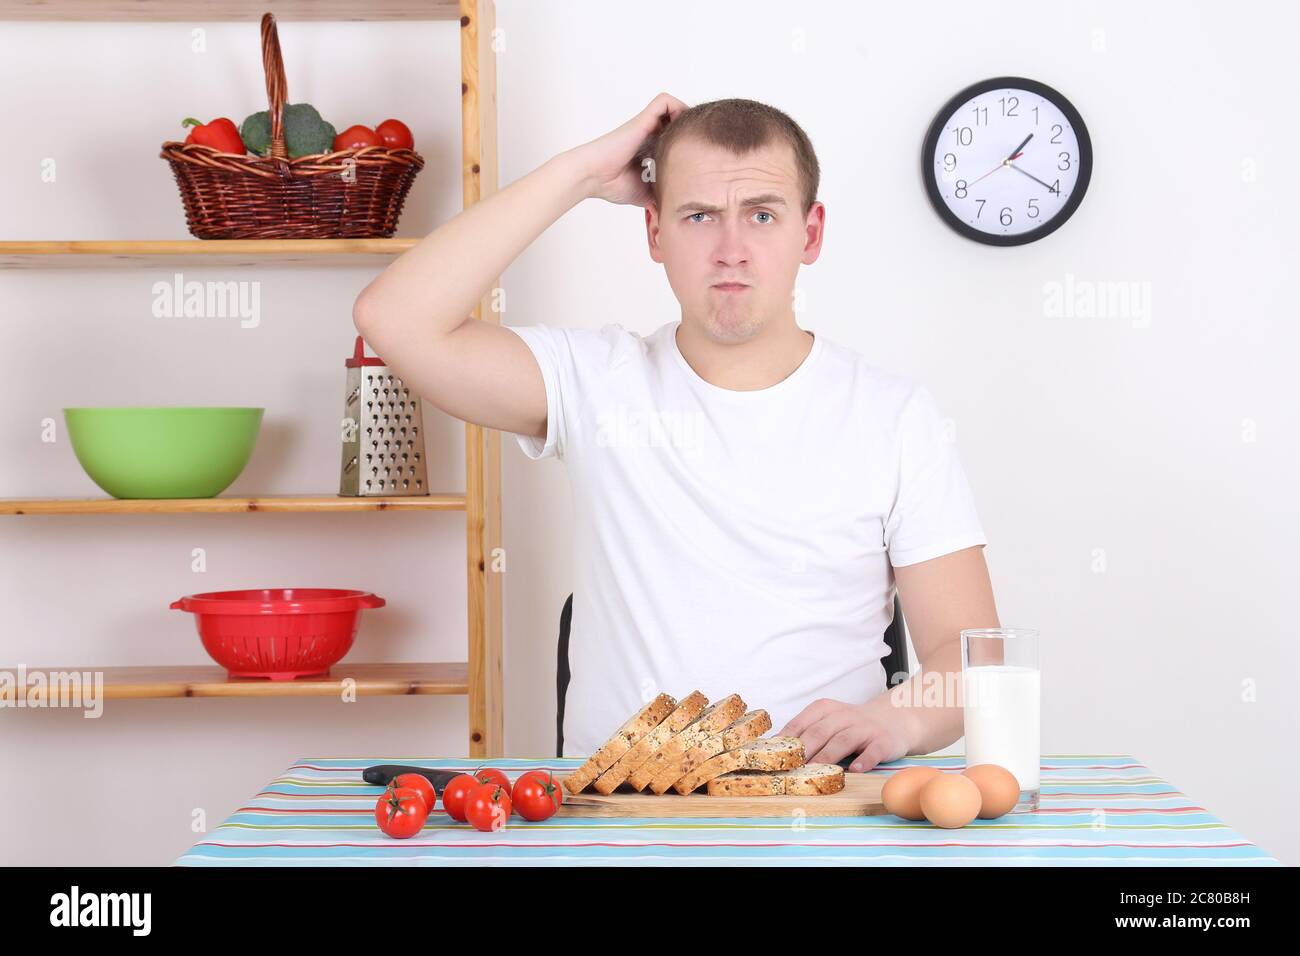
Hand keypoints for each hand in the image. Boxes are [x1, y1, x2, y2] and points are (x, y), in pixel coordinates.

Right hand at [571, 92, 689, 206]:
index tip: (697, 161)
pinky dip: (677, 107)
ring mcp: (646, 126)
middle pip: (677, 123)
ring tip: (692, 137)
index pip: (674, 142)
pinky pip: (665, 101)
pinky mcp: (643, 119)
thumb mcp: (645, 193)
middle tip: (701, 149)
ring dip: (686, 118)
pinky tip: (681, 128)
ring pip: (674, 109)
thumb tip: (675, 210)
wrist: (594, 175)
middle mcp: (649, 136)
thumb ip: (660, 195)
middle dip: (691, 133)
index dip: (687, 147)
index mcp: (649, 151)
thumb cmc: (613, 184)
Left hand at [776, 698, 910, 771]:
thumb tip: (776, 751)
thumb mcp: (828, 721)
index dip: (787, 740)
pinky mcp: (883, 742)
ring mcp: (864, 728)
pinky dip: (863, 760)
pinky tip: (855, 770)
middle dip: (803, 751)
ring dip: (827, 757)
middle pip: (820, 732)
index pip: (801, 722)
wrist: (893, 720)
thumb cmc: (852, 725)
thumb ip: (806, 732)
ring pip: (843, 741)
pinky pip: (872, 751)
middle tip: (790, 768)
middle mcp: (844, 716)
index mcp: (825, 709)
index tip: (773, 756)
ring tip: (815, 772)